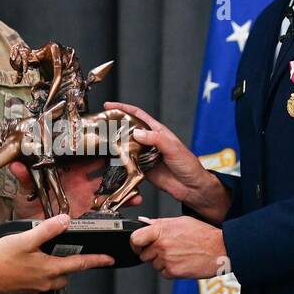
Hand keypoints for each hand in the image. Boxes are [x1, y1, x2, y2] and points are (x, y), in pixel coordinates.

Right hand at [0, 214, 114, 293]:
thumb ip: (47, 230)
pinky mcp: (25, 290)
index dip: (97, 261)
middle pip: (68, 275)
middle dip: (73, 265)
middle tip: (71, 251)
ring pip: (55, 280)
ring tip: (50, 255)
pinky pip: (42, 282)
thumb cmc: (2, 257)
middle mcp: (46, 282)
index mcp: (50, 269)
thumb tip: (67, 220)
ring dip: (58, 270)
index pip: (80, 264)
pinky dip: (44, 274)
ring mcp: (35, 288)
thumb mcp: (25, 239)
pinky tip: (33, 264)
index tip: (110, 259)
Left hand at [8, 157, 142, 219]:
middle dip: (117, 161)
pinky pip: (109, 205)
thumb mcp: (24, 191)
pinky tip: (133, 200)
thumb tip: (16, 165)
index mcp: (65, 171)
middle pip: (102, 167)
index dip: (94, 145)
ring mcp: (87, 195)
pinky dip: (124, 202)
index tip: (107, 137)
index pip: (82, 154)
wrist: (31, 231)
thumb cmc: (27, 206)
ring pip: (110, 185)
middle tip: (131, 155)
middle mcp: (79, 181)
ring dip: (124, 183)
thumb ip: (24, 178)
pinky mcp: (91, 210)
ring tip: (137, 183)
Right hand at [103, 101, 230, 222]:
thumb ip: (156, 139)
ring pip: (126, 147)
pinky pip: (128, 164)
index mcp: (157, 132)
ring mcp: (144, 155)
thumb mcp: (173, 148)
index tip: (109, 106)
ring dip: (115, 145)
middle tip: (100, 126)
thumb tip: (137, 132)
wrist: (192, 187)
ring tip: (102, 143)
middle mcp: (149, 142)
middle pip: (128, 130)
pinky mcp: (142, 169)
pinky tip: (111, 161)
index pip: (137, 115)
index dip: (123, 109)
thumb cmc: (188, 165)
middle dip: (114, 126)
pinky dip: (119, 162)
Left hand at [129, 215, 229, 279]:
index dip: (135, 244)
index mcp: (161, 230)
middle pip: (144, 254)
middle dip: (152, 253)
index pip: (135, 238)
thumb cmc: (204, 234)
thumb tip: (146, 225)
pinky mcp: (173, 271)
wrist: (220, 249)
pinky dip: (171, 270)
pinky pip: (164, 273)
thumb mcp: (181, 221)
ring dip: (163, 262)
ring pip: (154, 265)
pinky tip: (182, 262)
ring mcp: (167, 259)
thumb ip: (161, 224)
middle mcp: (162, 244)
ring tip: (179, 254)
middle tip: (168, 249)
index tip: (138, 246)